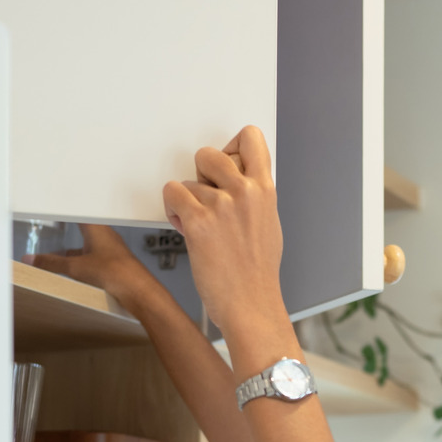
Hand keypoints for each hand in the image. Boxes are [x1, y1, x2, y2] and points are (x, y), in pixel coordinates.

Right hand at [26, 224, 170, 319]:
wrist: (139, 291)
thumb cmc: (116, 273)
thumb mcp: (75, 267)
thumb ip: (52, 263)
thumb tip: (32, 259)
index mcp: (97, 229)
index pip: (78, 214)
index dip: (67, 210)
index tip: (56, 207)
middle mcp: (105, 237)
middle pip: (81, 231)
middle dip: (66, 233)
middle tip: (53, 229)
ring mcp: (110, 251)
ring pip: (86, 248)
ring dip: (72, 253)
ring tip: (55, 259)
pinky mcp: (113, 266)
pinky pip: (92, 261)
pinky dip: (81, 265)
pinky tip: (73, 274)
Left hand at [162, 125, 283, 329]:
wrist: (250, 304)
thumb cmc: (258, 272)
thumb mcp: (268, 224)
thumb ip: (254, 196)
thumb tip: (235, 180)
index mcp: (265, 190)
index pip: (249, 138)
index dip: (232, 146)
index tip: (226, 165)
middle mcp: (244, 191)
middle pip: (209, 153)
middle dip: (201, 175)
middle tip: (207, 199)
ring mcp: (221, 205)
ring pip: (187, 182)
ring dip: (187, 202)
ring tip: (199, 226)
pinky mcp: (198, 221)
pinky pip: (172, 194)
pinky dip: (173, 210)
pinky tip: (185, 227)